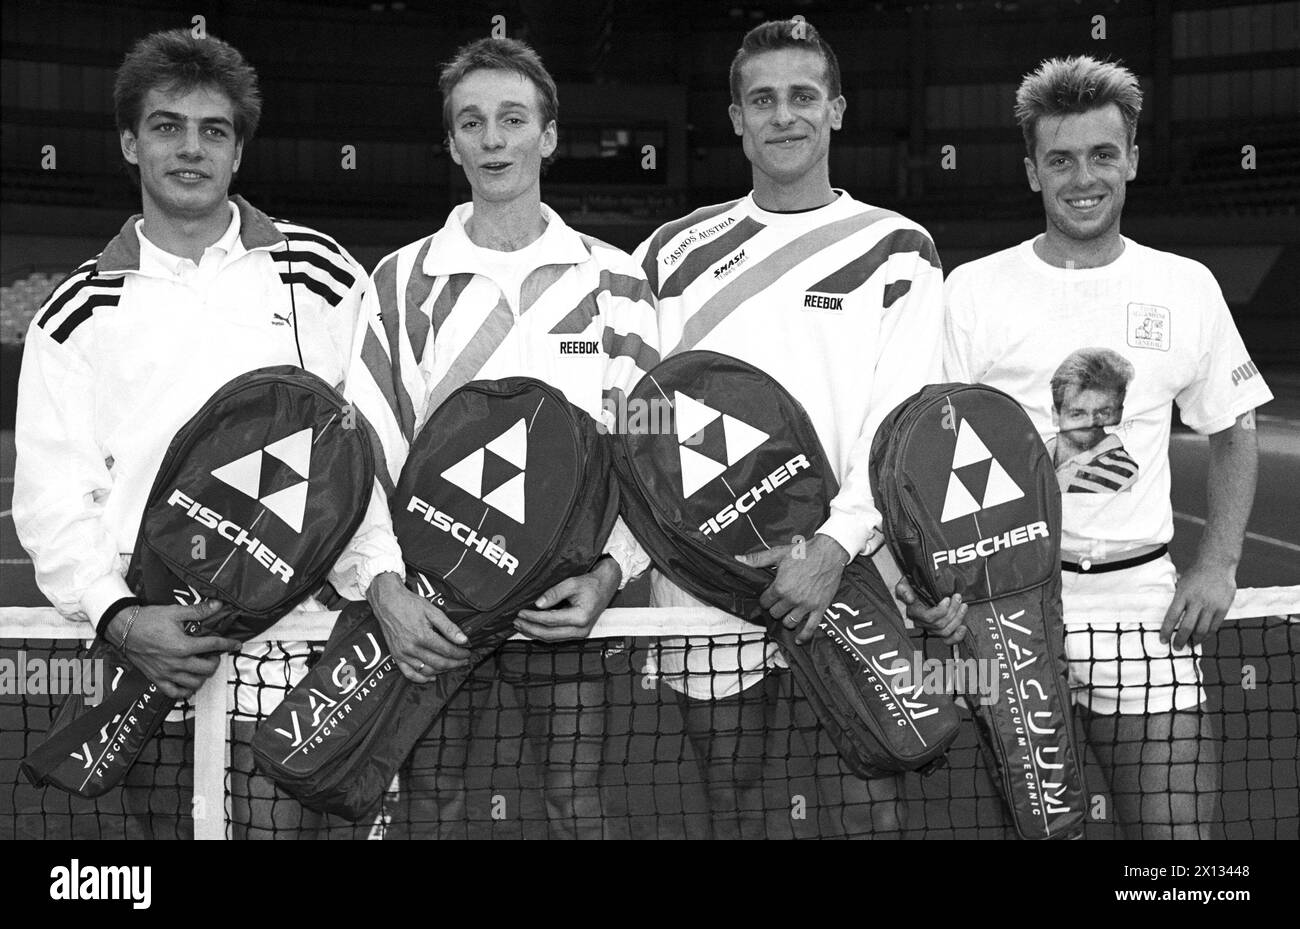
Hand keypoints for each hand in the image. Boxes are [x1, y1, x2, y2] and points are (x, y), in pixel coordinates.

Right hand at [107, 599, 238, 700]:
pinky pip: (174, 693)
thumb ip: (198, 611)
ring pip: (194, 683)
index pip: (214, 646)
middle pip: (207, 669)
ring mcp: (166, 673)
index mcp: (183, 646)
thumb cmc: (148, 619)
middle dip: (215, 661)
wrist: (124, 628)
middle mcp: (176, 663)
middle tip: (214, 655)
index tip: (236, 644)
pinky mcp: (156, 679)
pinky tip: (189, 683)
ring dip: (202, 676)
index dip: (228, 644)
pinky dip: (185, 691)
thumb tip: (217, 605)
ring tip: (202, 667)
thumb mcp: (175, 612)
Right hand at [367, 572, 470, 682]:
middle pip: (439, 663)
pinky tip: (432, 677)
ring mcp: (403, 654)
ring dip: (442, 671)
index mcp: (423, 636)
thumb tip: (464, 640)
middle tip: (464, 661)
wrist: (387, 601)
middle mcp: (412, 648)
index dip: (460, 654)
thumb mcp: (432, 611)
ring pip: (427, 670)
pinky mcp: (396, 656)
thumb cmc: (410, 604)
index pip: (447, 651)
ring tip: (451, 665)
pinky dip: (421, 679)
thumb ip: (448, 627)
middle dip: (455, 664)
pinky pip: (409, 673)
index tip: (467, 653)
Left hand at [515, 557, 620, 642]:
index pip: (550, 620)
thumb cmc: (591, 583)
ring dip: (534, 633)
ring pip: (552, 638)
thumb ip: (554, 593)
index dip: (533, 617)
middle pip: (549, 634)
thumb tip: (538, 604)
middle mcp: (581, 630)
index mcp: (581, 617)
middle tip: (516, 621)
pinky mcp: (578, 633)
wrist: (607, 585)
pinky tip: (533, 628)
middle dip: (530, 628)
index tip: (520, 612)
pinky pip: (557, 637)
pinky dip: (543, 633)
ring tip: (520, 625)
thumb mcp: (572, 583)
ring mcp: (580, 634)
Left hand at [737, 534, 847, 644]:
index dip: (766, 599)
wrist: (829, 552)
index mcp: (780, 587)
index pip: (765, 602)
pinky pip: (810, 628)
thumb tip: (737, 559)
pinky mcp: (820, 608)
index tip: (769, 596)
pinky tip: (799, 639)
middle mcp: (792, 599)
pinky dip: (804, 636)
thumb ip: (757, 559)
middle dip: (775, 608)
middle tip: (779, 601)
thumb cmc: (804, 552)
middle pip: (776, 613)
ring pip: (789, 622)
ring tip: (787, 612)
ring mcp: (806, 605)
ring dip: (786, 619)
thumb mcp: (778, 554)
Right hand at [894, 577, 967, 645]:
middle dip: (952, 610)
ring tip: (963, 606)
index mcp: (914, 612)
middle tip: (957, 598)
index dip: (940, 611)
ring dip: (958, 618)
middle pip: (939, 624)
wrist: (917, 590)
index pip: (928, 617)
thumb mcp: (904, 584)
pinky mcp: (939, 631)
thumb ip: (903, 590)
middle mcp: (921, 623)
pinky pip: (947, 640)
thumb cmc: (912, 587)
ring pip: (945, 631)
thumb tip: (910, 599)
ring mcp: (931, 628)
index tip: (947, 599)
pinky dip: (957, 636)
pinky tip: (963, 628)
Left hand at [1161, 560, 1234, 648]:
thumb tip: (1167, 610)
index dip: (1166, 631)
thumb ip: (1177, 596)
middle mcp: (1197, 601)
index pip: (1172, 617)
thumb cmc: (1196, 573)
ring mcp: (1211, 605)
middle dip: (1180, 640)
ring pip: (1202, 629)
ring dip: (1195, 640)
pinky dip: (1207, 634)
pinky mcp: (1223, 607)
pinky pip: (1214, 626)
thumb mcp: (1181, 582)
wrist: (1217, 563)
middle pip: (1187, 627)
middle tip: (1177, 647)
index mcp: (1183, 594)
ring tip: (1190, 645)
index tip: (1163, 640)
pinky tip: (1202, 638)